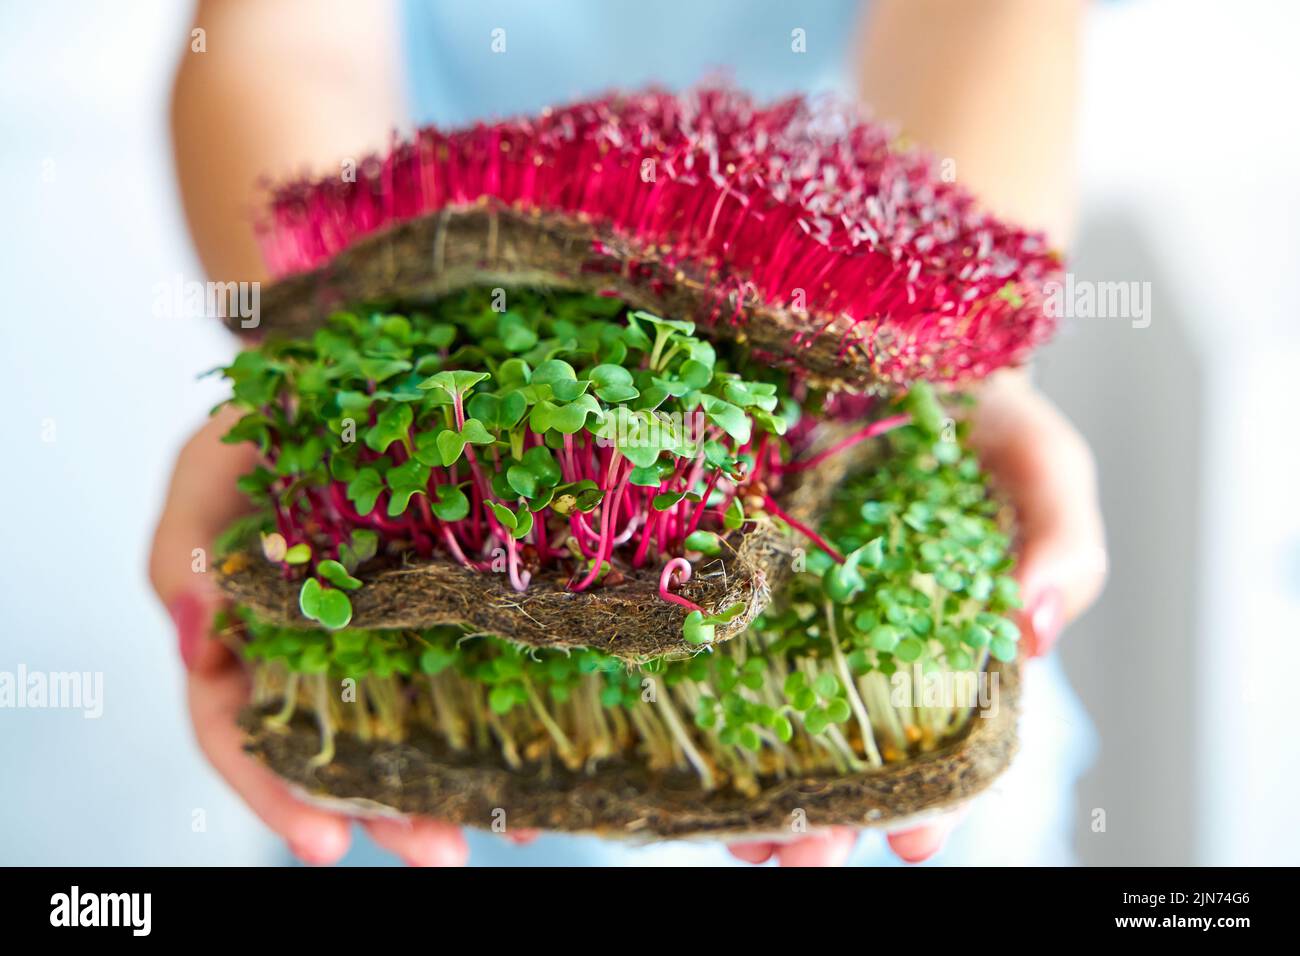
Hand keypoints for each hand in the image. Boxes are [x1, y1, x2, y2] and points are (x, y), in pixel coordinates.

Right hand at [150, 408, 467, 865]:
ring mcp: (391, 630)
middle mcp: (319, 649)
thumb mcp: (204, 471)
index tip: (328, 844)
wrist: (348, 367)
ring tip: (512, 829)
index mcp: (242, 636)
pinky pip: (481, 664)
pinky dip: (507, 714)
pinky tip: (547, 757)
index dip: (277, 794)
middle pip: (344, 751)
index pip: (242, 733)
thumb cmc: (263, 420)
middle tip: (439, 852)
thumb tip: (200, 639)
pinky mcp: (454, 603)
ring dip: (456, 784)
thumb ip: (185, 553)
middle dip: (389, 811)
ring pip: (417, 725)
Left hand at [728, 370, 1106, 865]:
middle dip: (823, 815)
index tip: (910, 839)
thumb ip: (1063, 539)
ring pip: (769, 713)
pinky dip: (685, 692)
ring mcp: (789, 602)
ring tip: (734, 835)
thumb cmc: (979, 410)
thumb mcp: (1042, 462)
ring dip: (752, 783)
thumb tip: (1037, 633)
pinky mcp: (728, 559)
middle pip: (842, 746)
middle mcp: (860, 633)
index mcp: (942, 635)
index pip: (939, 741)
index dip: (930, 797)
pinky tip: (666, 740)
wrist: (893, 343)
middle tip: (793, 860)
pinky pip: (706, 634)